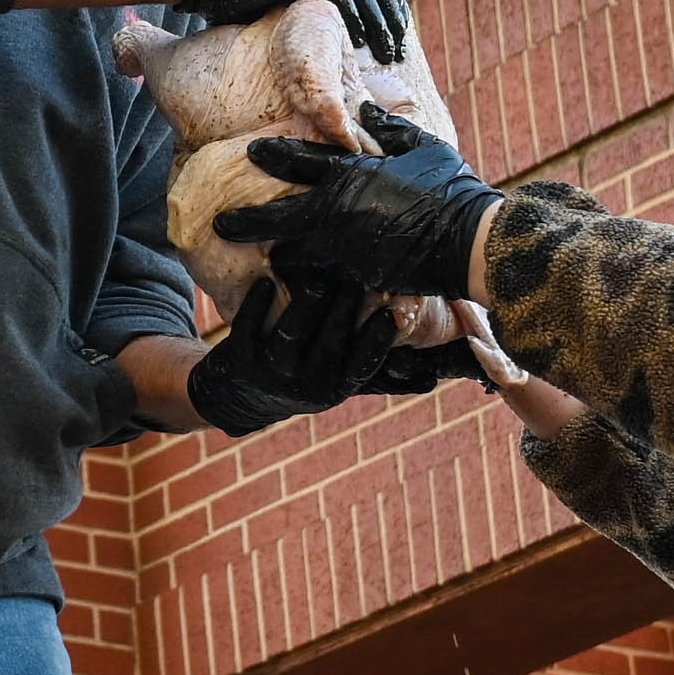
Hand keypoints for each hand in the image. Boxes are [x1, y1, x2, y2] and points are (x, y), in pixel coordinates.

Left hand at [181, 276, 401, 435]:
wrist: (239, 398)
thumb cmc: (304, 378)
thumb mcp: (338, 382)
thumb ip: (378, 374)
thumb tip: (433, 378)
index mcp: (336, 388)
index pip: (363, 364)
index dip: (378, 341)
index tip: (393, 314)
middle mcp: (306, 386)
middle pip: (330, 345)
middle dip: (346, 310)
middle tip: (361, 276)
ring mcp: (272, 373)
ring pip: (291, 337)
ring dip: (306, 306)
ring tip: (320, 278)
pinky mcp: (240, 359)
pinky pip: (249, 328)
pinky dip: (257, 305)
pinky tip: (266, 281)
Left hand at [218, 119, 500, 302]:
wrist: (469, 242)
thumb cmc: (451, 189)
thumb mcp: (422, 147)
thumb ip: (389, 129)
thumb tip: (365, 110)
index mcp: (351, 173)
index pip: (299, 159)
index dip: (272, 155)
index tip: (250, 152)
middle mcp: (338, 210)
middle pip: (277, 216)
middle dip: (245, 221)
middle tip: (221, 224)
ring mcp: (344, 247)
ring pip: (294, 253)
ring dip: (280, 254)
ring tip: (266, 257)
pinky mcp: (357, 276)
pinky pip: (324, 276)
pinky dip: (312, 277)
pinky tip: (300, 283)